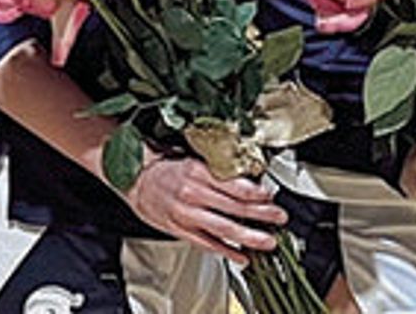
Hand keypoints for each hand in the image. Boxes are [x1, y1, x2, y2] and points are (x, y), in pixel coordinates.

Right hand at [122, 154, 285, 264]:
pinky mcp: (180, 229)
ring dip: (249, 236)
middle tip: (279, 217)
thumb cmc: (166, 168)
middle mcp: (193, 194)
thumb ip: (218, 170)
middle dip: (261, 214)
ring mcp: (186, 214)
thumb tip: (247, 178)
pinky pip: (207, 243)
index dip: (256, 193)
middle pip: (234, 207)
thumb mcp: (194, 160)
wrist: (136, 180)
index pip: (233, 185)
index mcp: (198, 172)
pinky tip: (241, 256)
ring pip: (223, 228)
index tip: (270, 196)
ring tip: (267, 240)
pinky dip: (226, 251)